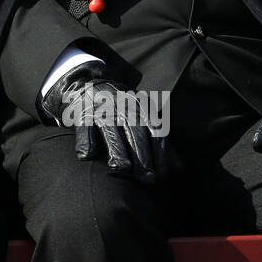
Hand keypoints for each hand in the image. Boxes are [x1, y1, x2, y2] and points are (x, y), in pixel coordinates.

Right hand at [40, 63, 166, 183]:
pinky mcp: (81, 112)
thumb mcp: (142, 119)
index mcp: (141, 109)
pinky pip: (83, 127)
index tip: (164, 176)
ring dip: (116, 148)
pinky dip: (85, 141)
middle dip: (142, 155)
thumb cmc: (120, 109)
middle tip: (147, 179)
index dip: (160, 154)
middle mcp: (123, 107)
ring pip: (111, 129)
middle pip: (135, 131)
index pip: (155, 132)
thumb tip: (180, 170)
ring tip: (121, 168)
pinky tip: (86, 157)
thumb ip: (158, 142)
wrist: (89, 82)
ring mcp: (101, 109)